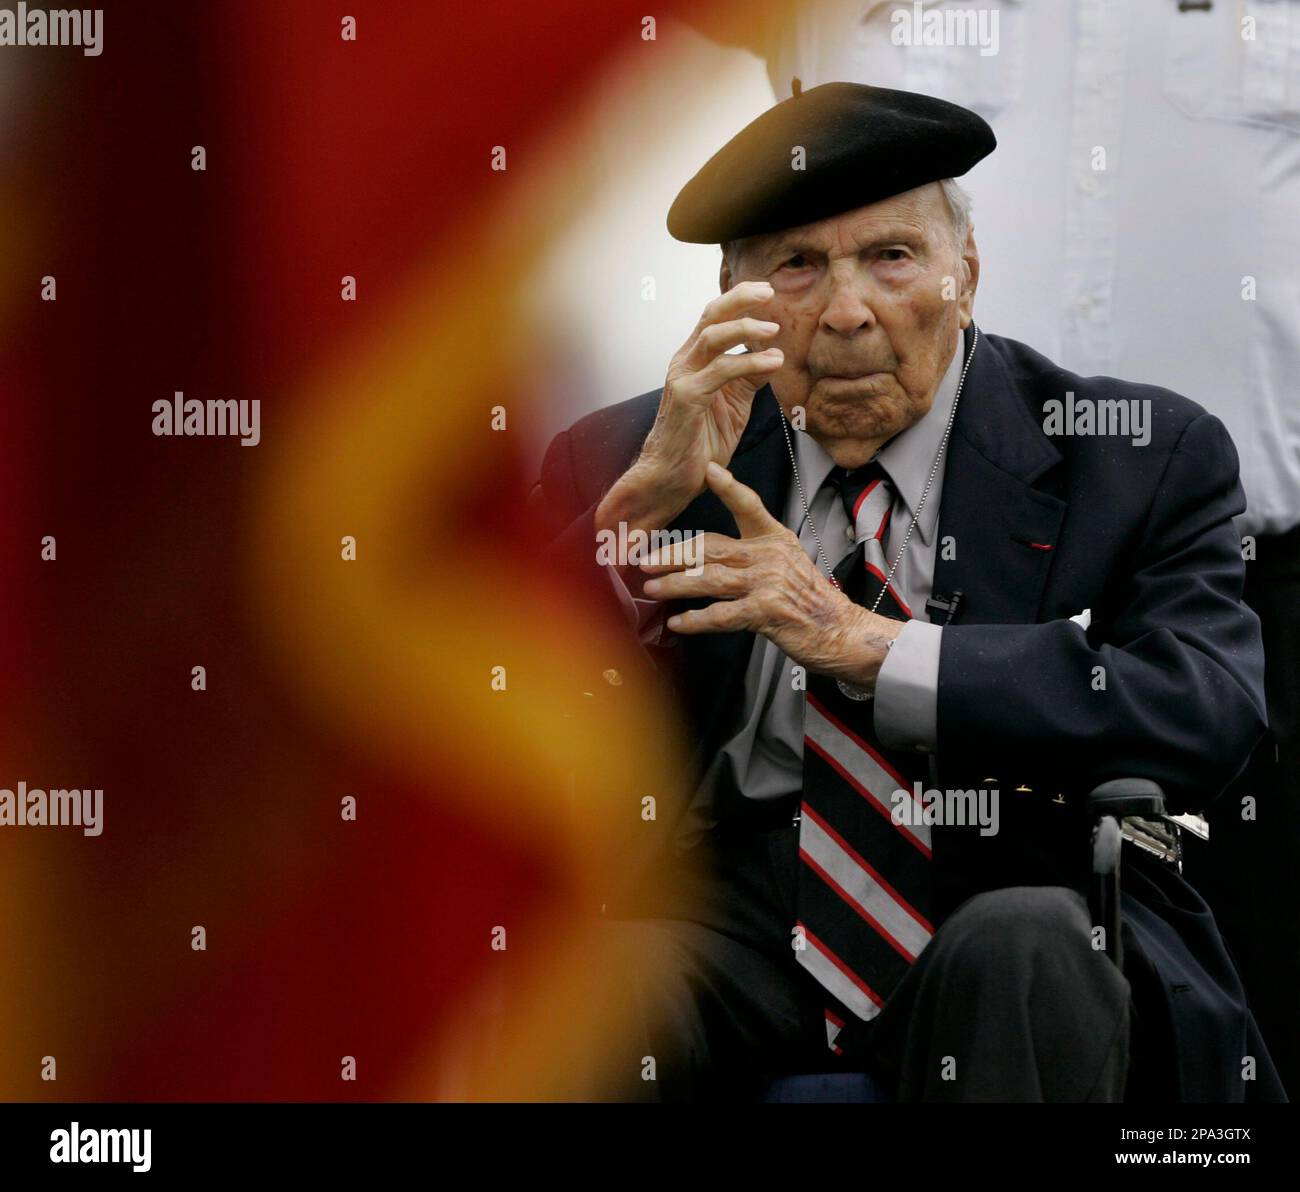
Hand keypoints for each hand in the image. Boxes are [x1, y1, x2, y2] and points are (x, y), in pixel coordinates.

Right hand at [596, 281, 783, 538]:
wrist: (671, 477)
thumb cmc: (698, 442)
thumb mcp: (734, 404)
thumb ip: (750, 377)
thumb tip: (773, 355)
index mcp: (693, 360)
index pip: (714, 317)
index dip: (739, 299)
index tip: (767, 291)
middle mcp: (684, 362)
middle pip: (710, 315)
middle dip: (740, 298)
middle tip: (769, 292)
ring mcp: (683, 378)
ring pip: (713, 337)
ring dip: (746, 328)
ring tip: (774, 329)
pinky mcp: (688, 398)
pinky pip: (721, 371)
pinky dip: (750, 362)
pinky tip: (772, 362)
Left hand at [639, 463, 904, 688]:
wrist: (843, 632)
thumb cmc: (812, 602)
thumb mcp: (789, 565)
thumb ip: (756, 557)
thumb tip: (712, 560)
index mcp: (776, 539)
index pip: (748, 505)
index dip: (727, 487)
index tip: (708, 469)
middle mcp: (769, 556)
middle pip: (711, 547)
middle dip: (674, 554)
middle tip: (645, 560)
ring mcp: (767, 582)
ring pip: (709, 579)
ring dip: (675, 585)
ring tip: (652, 589)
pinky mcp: (766, 611)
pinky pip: (721, 615)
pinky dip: (696, 620)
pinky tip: (678, 622)